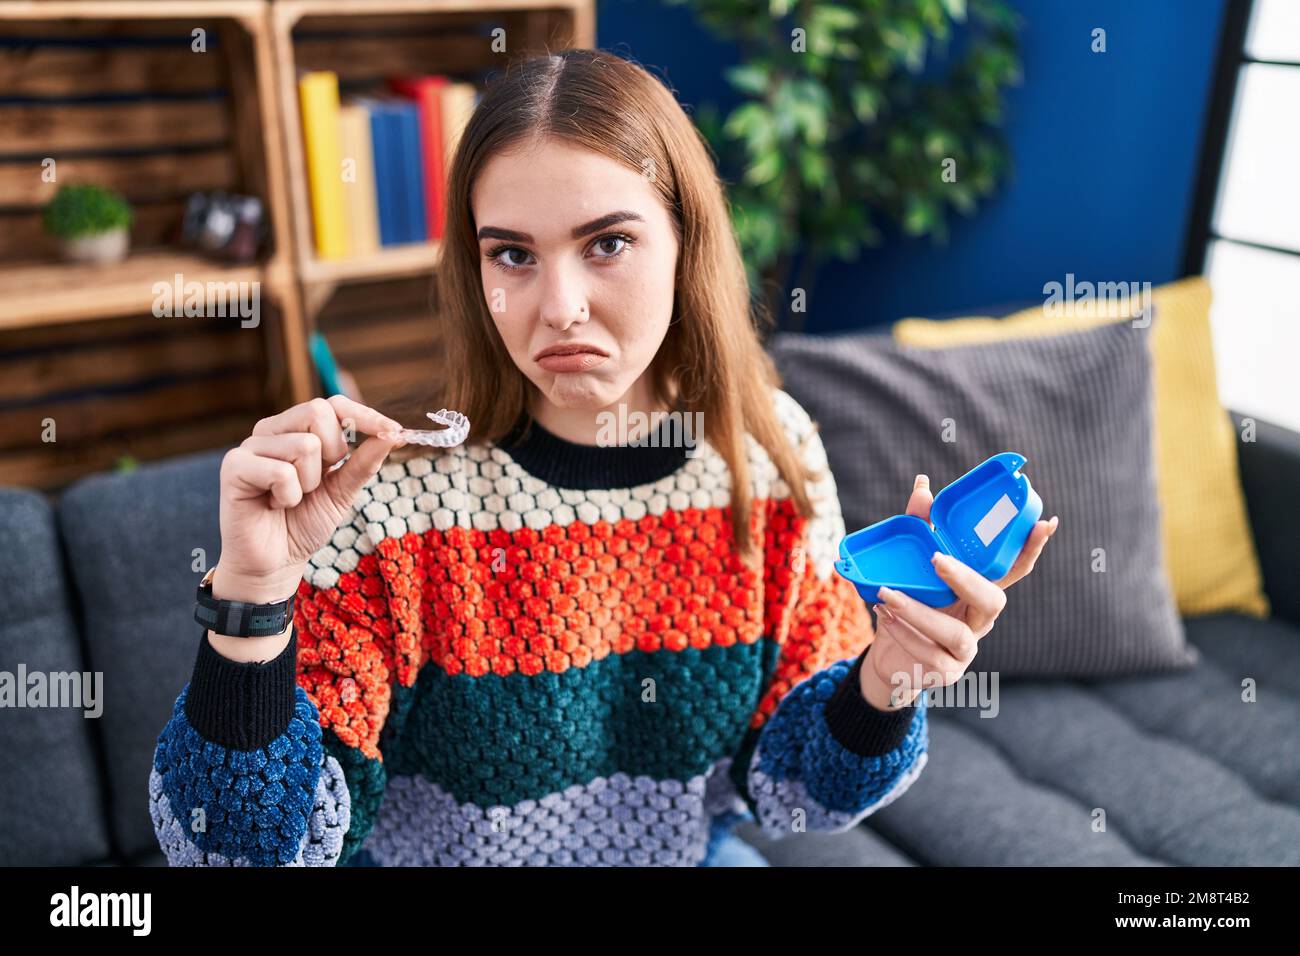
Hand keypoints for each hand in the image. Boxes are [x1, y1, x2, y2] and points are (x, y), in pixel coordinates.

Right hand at [213, 395, 407, 603]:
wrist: (274, 563)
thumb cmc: (303, 524)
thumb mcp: (343, 491)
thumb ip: (364, 462)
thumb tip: (393, 433)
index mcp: (296, 431)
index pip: (333, 405)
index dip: (364, 415)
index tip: (393, 431)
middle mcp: (272, 431)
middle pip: (318, 412)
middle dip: (332, 453)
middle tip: (316, 483)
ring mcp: (251, 446)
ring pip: (304, 446)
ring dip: (308, 484)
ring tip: (290, 499)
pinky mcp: (234, 466)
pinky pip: (281, 472)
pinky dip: (288, 496)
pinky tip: (274, 505)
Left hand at [859, 473, 1058, 710]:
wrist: (888, 658)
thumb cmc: (907, 606)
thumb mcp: (910, 567)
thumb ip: (920, 528)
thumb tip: (924, 486)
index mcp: (977, 591)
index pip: (1012, 570)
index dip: (1031, 549)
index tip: (1046, 523)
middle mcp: (980, 620)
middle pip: (993, 600)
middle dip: (967, 578)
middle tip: (936, 558)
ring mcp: (967, 649)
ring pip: (957, 633)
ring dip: (920, 612)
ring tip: (888, 595)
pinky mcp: (946, 671)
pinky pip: (930, 655)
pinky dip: (905, 633)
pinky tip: (885, 617)